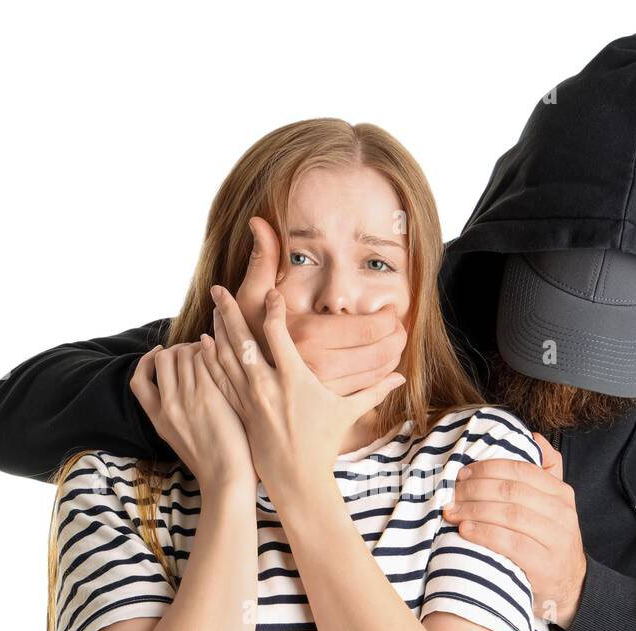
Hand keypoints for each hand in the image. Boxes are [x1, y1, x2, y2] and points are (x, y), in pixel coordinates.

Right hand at [129, 340, 256, 494]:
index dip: (147, 360)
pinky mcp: (208, 394)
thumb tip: (175, 388)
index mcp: (157, 418)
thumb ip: (172, 413)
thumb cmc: (210, 460)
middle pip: (162, 359)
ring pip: (183, 354)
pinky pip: (203, 359)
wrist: (225, 478)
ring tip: (210, 353)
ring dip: (196, 348)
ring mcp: (186, 399)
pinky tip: (220, 356)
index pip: (138, 379)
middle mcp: (167, 406)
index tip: (160, 352)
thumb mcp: (178, 437)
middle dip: (177, 348)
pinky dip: (210, 352)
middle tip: (193, 351)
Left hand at [200, 283, 404, 507]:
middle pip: (242, 340)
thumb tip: (400, 377)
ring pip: (225, 357)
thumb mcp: (348, 414)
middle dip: (230, 311)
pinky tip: (203, 344)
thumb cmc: (323, 445)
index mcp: (294, 379)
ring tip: (213, 308)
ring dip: (218, 330)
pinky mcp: (240, 411)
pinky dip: (210, 360)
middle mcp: (267, 385)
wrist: (297, 479)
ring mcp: (250, 398)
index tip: (273, 294)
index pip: (278, 334)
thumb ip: (372, 391)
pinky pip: (220, 380)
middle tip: (220, 289)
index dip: (274, 310)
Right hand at [234, 216, 407, 394]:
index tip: (391, 310)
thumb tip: (259, 221)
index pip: (370, 328)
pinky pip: (368, 392)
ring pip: (379, 374)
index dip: (390, 318)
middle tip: (399, 326)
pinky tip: (381, 366)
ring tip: (393, 342)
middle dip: (398, 337)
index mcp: (308, 335)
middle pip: (381, 352)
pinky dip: (382, 379)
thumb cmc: (245, 334)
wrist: (236, 379)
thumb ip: (264, 259)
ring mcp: (324, 389)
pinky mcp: (327, 405)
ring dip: (393, 357)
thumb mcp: (252, 295)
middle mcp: (319, 365)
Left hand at [441, 430, 587, 627]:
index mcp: (561, 493)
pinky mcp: (544, 565)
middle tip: (451, 493)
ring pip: (509, 515)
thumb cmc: (549, 539)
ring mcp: (555, 540)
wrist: (570, 584)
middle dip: (476, 490)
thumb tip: (534, 438)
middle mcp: (562, 513)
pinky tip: (465, 530)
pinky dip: (484, 534)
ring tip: (452, 512)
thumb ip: (546, 470)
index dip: (489, 468)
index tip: (463, 473)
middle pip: (511, 492)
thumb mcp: (553, 504)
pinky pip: (510, 544)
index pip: (522, 470)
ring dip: (474, 510)